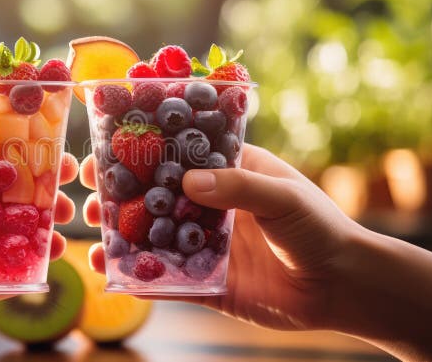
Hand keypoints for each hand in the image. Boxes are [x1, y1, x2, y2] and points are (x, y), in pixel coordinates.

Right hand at [80, 143, 361, 329]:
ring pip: (154, 238)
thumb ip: (238, 187)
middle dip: (121, 194)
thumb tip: (186, 184)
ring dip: (121, 235)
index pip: (179, 154)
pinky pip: (169, 280)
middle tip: (89, 192)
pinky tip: (114, 276)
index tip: (109, 144)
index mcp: (228, 173)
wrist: (342, 286)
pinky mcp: (207, 283)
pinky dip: (142, 279)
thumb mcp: (282, 196)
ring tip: (92, 233)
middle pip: (156, 196)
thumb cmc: (319, 226)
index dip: (144, 149)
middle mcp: (210, 206)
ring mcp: (205, 245)